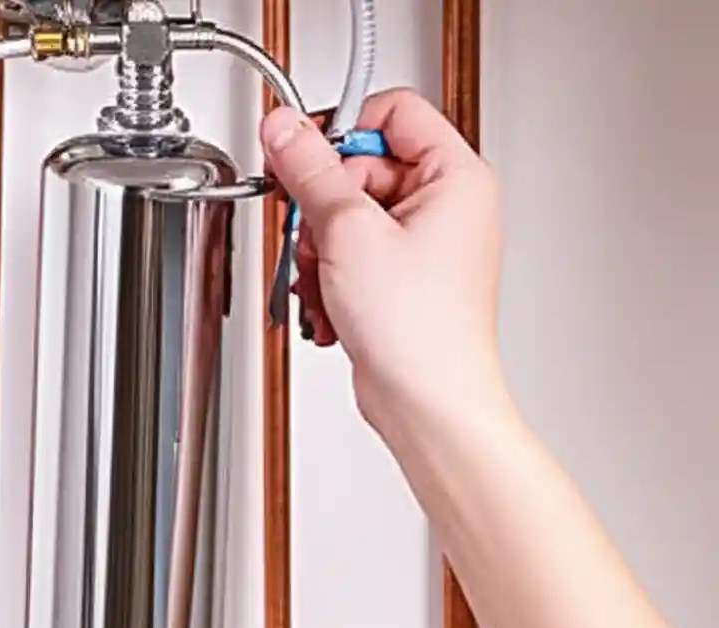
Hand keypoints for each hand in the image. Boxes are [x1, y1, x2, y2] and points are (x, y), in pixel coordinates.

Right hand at [261, 88, 506, 432]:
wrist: (427, 402)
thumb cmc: (419, 329)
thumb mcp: (349, 231)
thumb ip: (310, 170)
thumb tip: (285, 129)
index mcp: (455, 177)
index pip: (391, 112)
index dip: (341, 129)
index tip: (304, 157)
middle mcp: (446, 204)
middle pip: (359, 167)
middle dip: (321, 206)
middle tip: (314, 234)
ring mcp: (424, 242)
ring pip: (345, 214)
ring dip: (318, 247)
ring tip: (324, 278)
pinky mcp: (400, 276)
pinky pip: (348, 252)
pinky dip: (328, 275)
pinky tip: (329, 301)